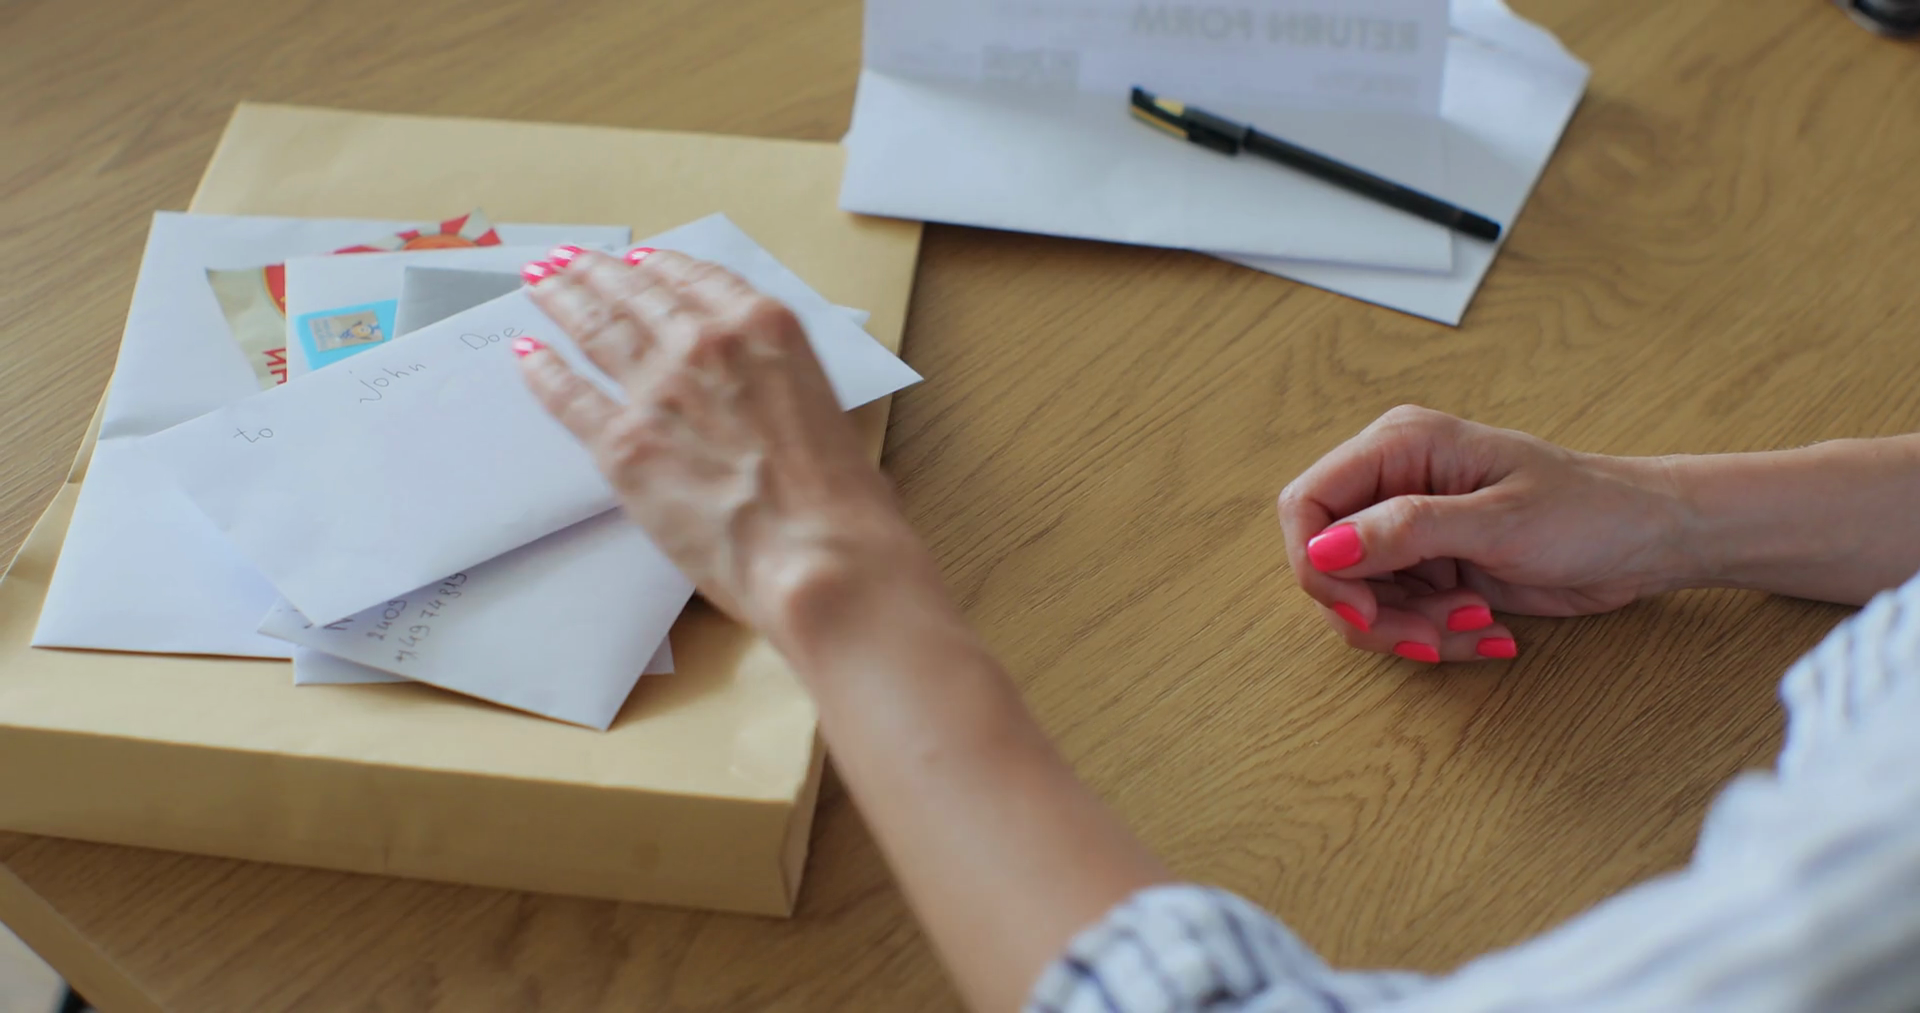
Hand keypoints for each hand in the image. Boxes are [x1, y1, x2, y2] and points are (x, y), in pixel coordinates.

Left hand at [514, 246, 930, 644]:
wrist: (816, 556)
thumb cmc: (843, 501)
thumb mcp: (827, 409)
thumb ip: (782, 386)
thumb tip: (768, 404)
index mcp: (765, 329)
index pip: (699, 278)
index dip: (661, 265)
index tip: (638, 259)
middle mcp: (705, 345)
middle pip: (637, 294)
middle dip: (597, 272)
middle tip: (568, 259)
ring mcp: (657, 391)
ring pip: (597, 329)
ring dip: (563, 299)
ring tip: (539, 281)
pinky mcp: (622, 444)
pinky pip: (570, 395)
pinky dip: (544, 370)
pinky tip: (528, 352)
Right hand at [1277, 406, 1692, 661]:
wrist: (1646, 540)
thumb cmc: (1588, 511)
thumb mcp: (1499, 522)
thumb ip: (1406, 530)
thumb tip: (1324, 548)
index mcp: (1399, 446)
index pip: (1306, 504)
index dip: (1316, 564)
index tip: (1359, 609)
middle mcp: (1391, 482)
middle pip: (1325, 561)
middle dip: (1371, 611)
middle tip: (1430, 632)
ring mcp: (1407, 527)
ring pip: (1357, 598)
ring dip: (1407, 629)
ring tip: (1474, 625)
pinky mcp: (1427, 566)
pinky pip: (1395, 614)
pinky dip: (1430, 634)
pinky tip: (1484, 630)